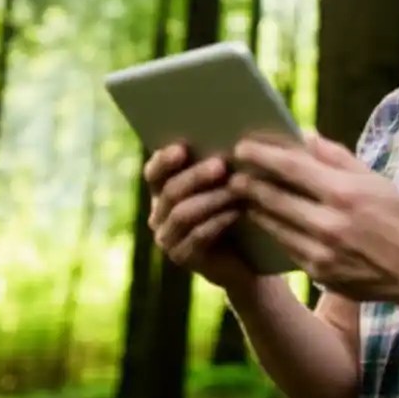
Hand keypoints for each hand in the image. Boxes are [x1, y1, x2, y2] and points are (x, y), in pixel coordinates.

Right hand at [144, 143, 254, 289]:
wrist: (245, 259)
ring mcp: (168, 239)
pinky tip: (236, 212)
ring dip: (211, 198)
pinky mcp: (184, 258)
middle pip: (171, 191)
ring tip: (235, 188)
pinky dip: (218, 222)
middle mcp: (158, 215)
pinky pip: (197, 237)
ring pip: (183, 214)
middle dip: (195, 176)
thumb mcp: (226, 185)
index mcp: (163, 191)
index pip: (154, 172)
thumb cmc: (236, 211)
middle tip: (221, 164)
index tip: (182, 148)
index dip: (164, 160)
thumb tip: (231, 138)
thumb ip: (218, 164)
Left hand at [227, 132, 398, 303]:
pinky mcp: (319, 274)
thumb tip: (306, 136)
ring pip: (273, 224)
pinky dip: (273, 231)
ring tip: (243, 195)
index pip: (291, 168)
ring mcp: (321, 252)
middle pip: (273, 197)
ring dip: (254, 208)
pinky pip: (286, 247)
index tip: (242, 146)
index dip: (262, 155)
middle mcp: (329, 223)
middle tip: (232, 172)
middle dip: (247, 182)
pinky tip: (265, 221)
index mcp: (344, 193)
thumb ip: (337, 158)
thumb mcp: (375, 180)